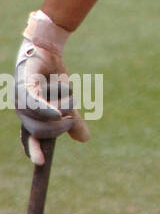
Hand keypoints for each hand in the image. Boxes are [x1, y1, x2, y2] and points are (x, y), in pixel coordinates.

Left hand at [14, 10, 89, 164]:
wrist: (48, 49)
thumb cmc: (53, 76)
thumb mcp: (66, 101)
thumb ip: (72, 120)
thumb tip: (84, 140)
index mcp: (29, 116)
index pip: (29, 138)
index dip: (33, 150)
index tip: (41, 164)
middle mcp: (21, 109)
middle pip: (38, 130)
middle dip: (58, 129)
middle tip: (71, 119)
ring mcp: (21, 98)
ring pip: (42, 116)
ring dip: (61, 111)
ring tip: (70, 98)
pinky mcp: (25, 84)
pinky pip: (35, 102)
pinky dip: (47, 110)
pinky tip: (58, 113)